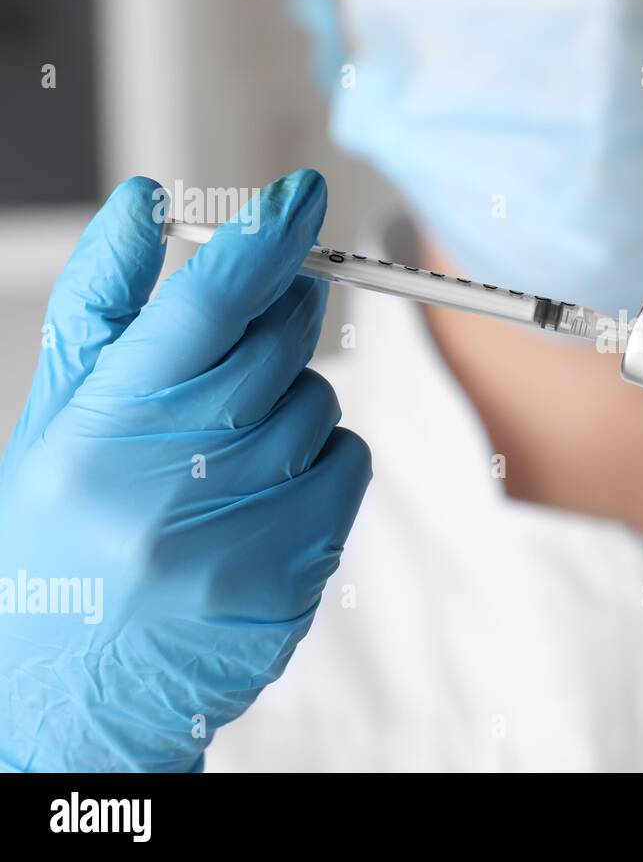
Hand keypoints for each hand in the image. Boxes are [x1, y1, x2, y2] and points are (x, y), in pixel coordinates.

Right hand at [0, 170, 370, 771]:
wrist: (77, 690)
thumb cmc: (58, 543)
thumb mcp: (52, 422)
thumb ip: (103, 308)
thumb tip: (147, 204)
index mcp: (102, 434)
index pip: (202, 309)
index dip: (261, 239)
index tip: (301, 194)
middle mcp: (173, 486)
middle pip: (277, 346)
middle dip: (282, 309)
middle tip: (262, 312)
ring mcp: (243, 535)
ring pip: (319, 404)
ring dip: (291, 397)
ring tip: (227, 444)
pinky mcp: (298, 572)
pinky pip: (347, 465)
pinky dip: (322, 455)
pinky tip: (265, 487)